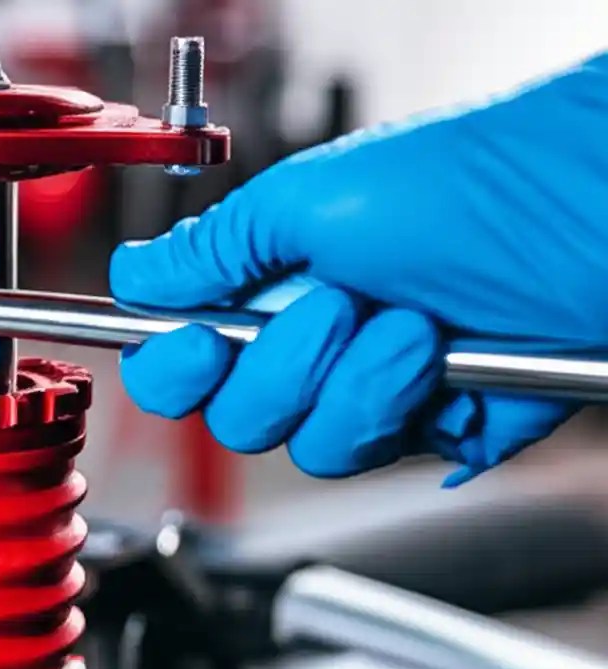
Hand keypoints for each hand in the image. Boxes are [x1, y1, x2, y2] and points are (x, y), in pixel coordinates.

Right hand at [111, 51, 607, 485]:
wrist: (600, 217)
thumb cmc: (472, 183)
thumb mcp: (316, 199)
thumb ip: (213, 251)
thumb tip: (137, 274)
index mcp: (273, 277)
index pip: (178, 351)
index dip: (173, 366)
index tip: (196, 348)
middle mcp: (312, 335)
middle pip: (235, 415)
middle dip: (284, 367)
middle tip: (339, 305)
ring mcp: (370, 384)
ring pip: (309, 446)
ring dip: (360, 387)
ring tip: (416, 324)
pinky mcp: (433, 423)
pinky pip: (385, 456)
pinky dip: (414, 407)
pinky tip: (451, 358)